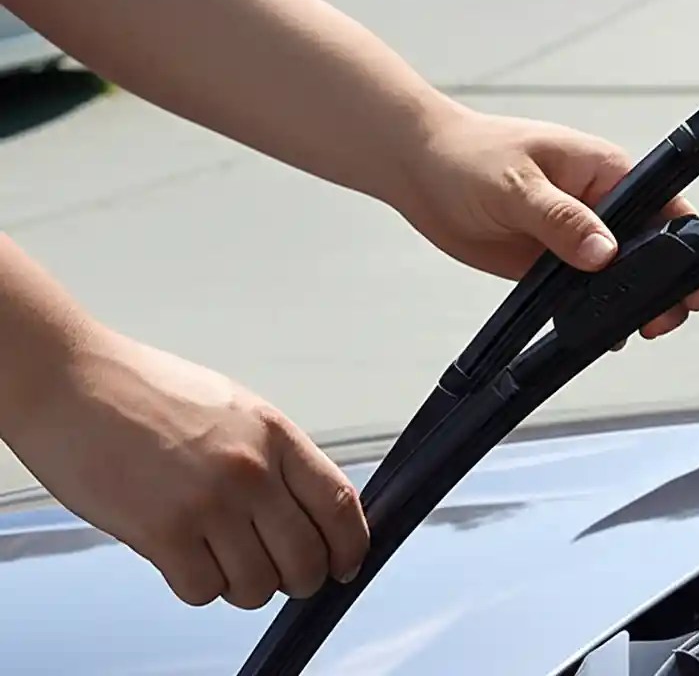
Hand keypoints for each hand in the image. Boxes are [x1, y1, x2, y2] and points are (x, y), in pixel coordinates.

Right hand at [3, 327, 368, 609]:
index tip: (346, 564)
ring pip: (257, 585)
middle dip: (301, 580)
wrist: (72, 383)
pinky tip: (184, 558)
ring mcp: (208, 504)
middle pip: (306, 557)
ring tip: (222, 559)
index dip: (351, 547)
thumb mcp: (237, 411)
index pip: (340, 505)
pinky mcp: (162, 533)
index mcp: (275, 435)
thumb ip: (276, 459)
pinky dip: (199, 586)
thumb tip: (308, 511)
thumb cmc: (146, 392)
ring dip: (245, 586)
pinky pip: (203, 591)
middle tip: (281, 576)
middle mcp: (250, 470)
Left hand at [396, 109, 698, 339]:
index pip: (665, 207)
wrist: (420, 169)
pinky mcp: (553, 263)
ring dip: (627, 304)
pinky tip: (592, 332)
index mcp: (606, 172)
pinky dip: (591, 313)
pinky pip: (584, 293)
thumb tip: (604, 253)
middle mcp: (600, 206)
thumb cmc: (468, 155)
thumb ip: (561, 220)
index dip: (685, 245)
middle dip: (663, 286)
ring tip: (629, 331)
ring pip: (620, 277)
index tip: (689, 283)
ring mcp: (577, 236)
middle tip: (658, 321)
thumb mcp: (516, 185)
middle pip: (652, 250)